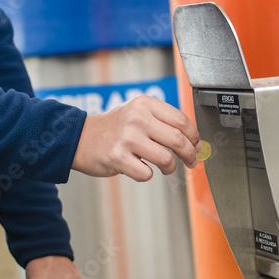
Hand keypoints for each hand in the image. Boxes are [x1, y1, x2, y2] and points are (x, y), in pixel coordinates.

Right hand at [71, 95, 200, 181]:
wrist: (81, 137)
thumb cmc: (113, 128)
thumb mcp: (137, 112)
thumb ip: (162, 121)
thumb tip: (193, 140)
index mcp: (145, 104)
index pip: (181, 120)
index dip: (195, 136)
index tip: (197, 145)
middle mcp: (137, 118)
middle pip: (178, 140)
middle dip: (190, 154)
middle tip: (191, 161)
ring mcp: (127, 138)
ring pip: (166, 159)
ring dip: (171, 167)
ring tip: (167, 167)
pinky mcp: (118, 158)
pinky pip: (146, 173)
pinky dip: (147, 174)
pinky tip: (141, 168)